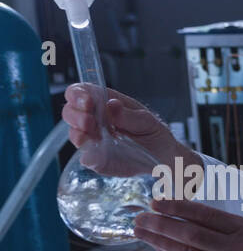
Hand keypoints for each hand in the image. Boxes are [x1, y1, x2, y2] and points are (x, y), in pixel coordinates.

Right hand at [61, 83, 199, 175]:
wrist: (164, 157)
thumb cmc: (153, 133)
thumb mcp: (147, 120)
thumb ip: (129, 115)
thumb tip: (112, 105)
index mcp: (103, 103)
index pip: (80, 92)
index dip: (77, 94)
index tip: (86, 101)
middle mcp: (94, 120)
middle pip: (70, 112)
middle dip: (76, 115)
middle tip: (90, 121)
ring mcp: (93, 140)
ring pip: (75, 134)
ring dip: (80, 134)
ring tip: (94, 134)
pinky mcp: (97, 159)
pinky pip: (87, 157)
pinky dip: (89, 155)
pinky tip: (97, 153)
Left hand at [133, 198, 242, 250]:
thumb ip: (224, 228)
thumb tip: (185, 216)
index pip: (205, 215)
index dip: (178, 207)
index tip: (157, 201)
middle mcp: (237, 249)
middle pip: (191, 234)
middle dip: (161, 224)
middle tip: (140, 217)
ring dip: (160, 241)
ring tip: (142, 232)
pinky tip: (160, 248)